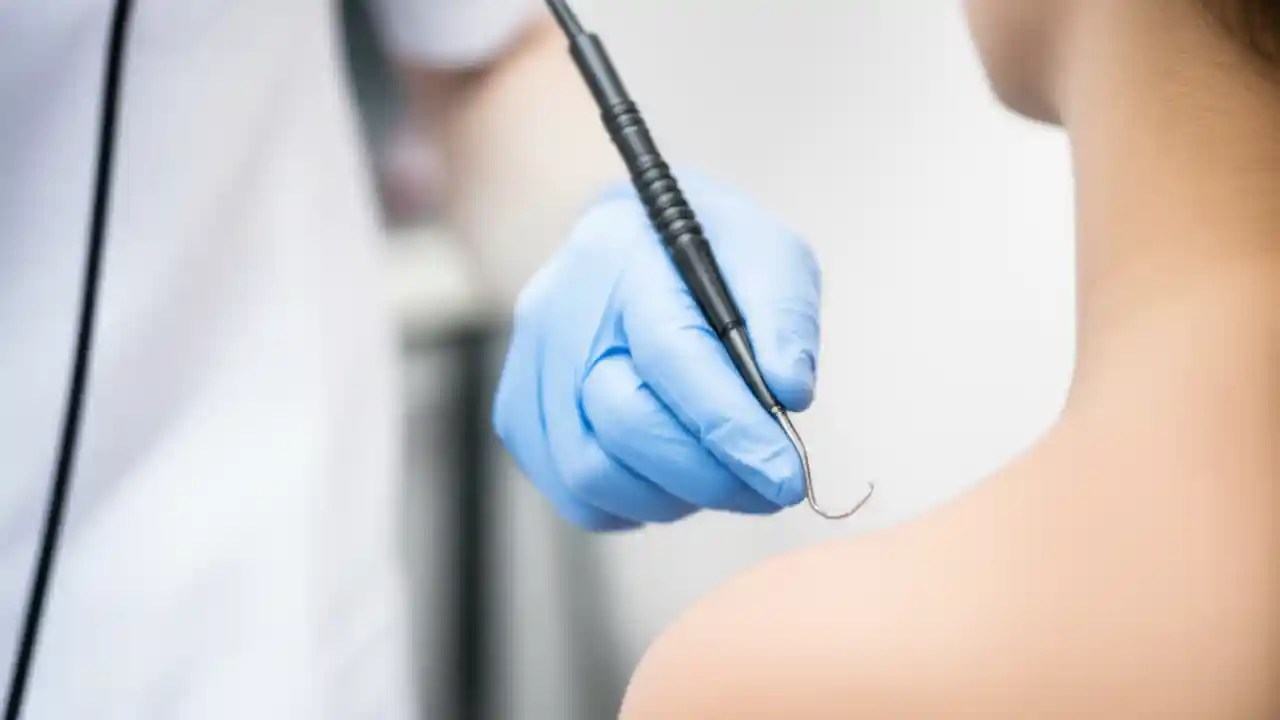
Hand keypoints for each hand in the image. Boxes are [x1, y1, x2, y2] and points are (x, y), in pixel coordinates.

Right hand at [493, 177, 820, 529]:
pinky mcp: (520, 410)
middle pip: (625, 422)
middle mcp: (561, 308)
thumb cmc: (712, 253)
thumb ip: (784, 318)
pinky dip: (629, 505)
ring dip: (671, 496)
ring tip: (719, 477)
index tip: (783, 476)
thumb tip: (789, 392)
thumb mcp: (769, 256)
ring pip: (591, 471)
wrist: (636, 241)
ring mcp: (530, 362)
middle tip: (767, 488)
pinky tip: (669, 478)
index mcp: (626, 257)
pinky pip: (570, 492)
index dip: (731, 428)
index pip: (673, 356)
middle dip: (708, 474)